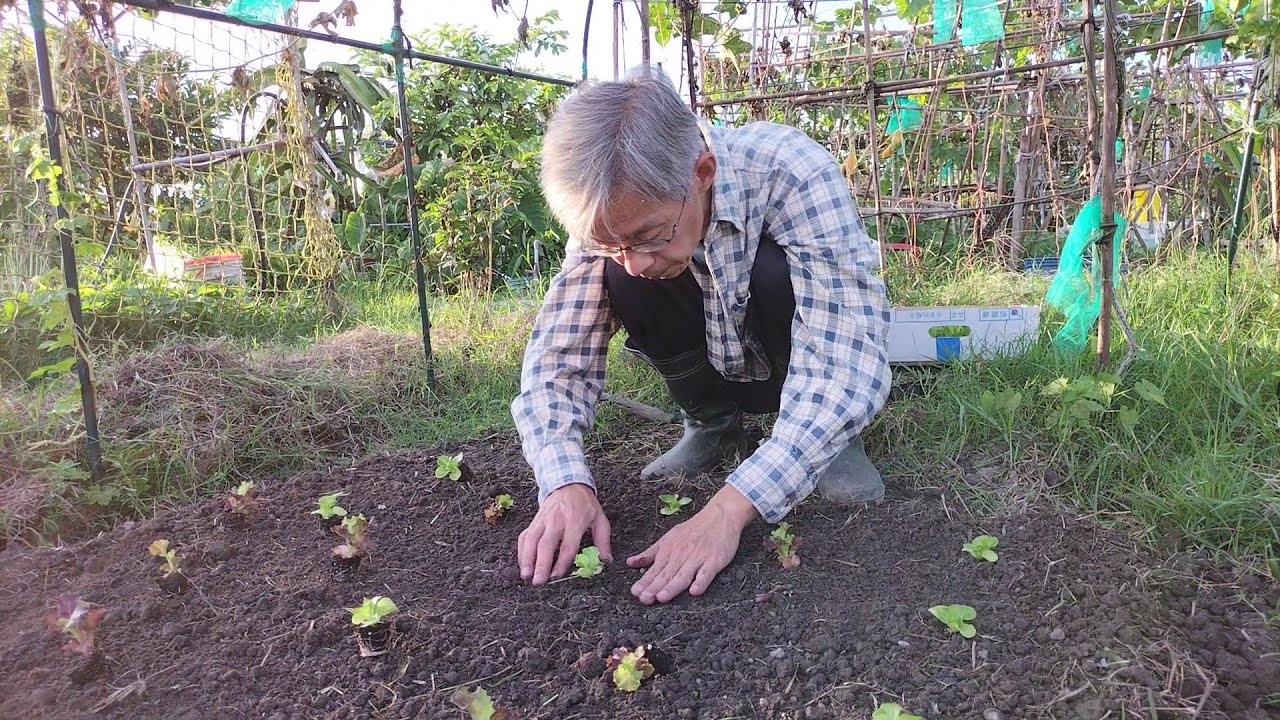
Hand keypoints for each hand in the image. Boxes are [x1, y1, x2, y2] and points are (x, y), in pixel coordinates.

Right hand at [518, 483, 611, 585]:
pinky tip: (522, 564)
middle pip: (546, 544)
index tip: (557, 576)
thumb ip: (603, 541)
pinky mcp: (534, 521)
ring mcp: (543, 520)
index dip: (561, 562)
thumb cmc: (585, 505)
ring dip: (527, 558)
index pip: (568, 544)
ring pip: (531, 540)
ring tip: (525, 576)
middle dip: (541, 564)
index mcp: (575, 521)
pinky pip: (525, 536)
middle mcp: (557, 520)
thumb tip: (605, 561)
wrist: (568, 484)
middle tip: (538, 582)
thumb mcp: (600, 519)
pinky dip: (521, 551)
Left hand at [627, 485, 757, 603]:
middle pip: (666, 575)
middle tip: (644, 599)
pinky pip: (706, 573)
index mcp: (669, 551)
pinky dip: (701, 582)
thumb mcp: (668, 538)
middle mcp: (681, 556)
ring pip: (683, 576)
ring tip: (661, 597)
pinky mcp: (714, 561)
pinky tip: (695, 591)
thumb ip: (650, 553)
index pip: (654, 570)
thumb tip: (630, 563)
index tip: (635, 593)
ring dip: (672, 587)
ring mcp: (698, 559)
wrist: (719, 516)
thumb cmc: (693, 529)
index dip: (644, 582)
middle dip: (654, 588)